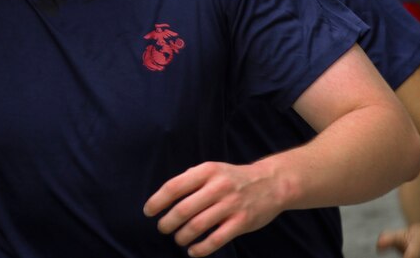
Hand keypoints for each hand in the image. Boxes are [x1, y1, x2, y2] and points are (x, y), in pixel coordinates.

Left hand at [143, 162, 281, 256]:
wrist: (271, 183)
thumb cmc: (233, 178)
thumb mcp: (212, 169)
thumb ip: (191, 179)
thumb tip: (164, 197)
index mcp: (207, 171)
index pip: (174, 187)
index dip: (158, 201)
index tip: (148, 211)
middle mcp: (218, 187)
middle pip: (183, 209)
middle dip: (167, 223)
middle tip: (163, 228)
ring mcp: (231, 205)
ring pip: (197, 226)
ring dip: (182, 236)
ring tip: (178, 239)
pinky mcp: (241, 222)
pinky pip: (216, 240)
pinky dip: (200, 249)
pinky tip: (192, 251)